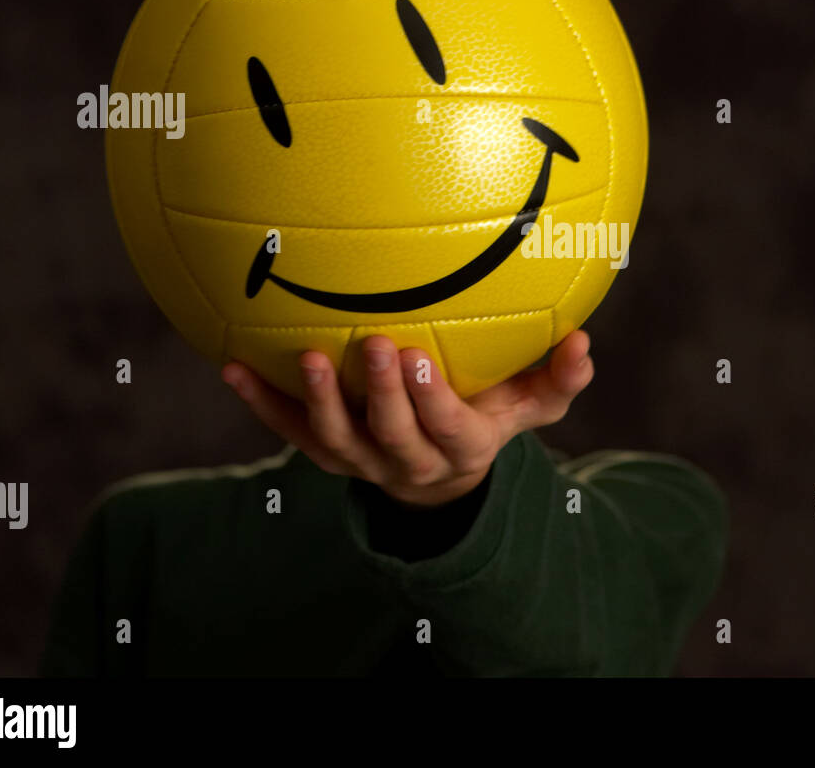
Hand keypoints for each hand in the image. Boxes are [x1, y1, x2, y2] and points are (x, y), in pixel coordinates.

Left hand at [220, 331, 593, 507]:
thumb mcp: (529, 407)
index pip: (445, 429)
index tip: (421, 356)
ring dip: (318, 402)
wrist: (439, 474)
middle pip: (390, 436)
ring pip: (335, 441)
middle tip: (374, 345)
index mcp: (460, 447)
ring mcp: (361, 460)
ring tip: (306, 358)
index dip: (430, 401)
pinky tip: (231, 364)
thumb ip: (557, 379)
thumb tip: (584, 341)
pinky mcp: (326, 452)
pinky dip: (260, 403)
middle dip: (380, 395)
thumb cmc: (489, 418)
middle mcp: (407, 461)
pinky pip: (288, 432)